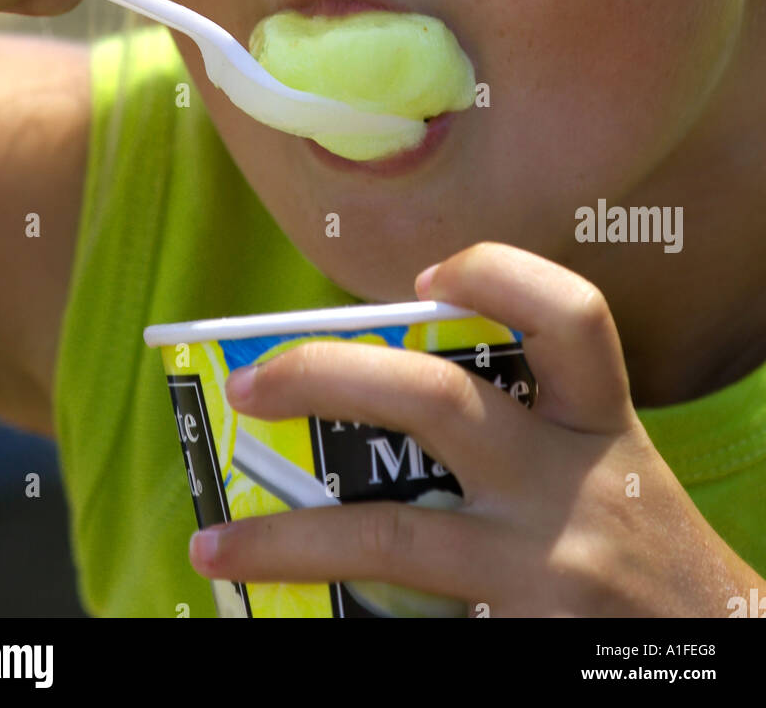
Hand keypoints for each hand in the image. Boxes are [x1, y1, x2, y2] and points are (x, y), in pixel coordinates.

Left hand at [189, 242, 760, 616]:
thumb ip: (533, 425)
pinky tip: (292, 616)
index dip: (495, 273)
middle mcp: (570, 486)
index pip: (571, 316)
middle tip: (250, 384)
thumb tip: (391, 389)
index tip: (423, 277)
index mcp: (599, 424)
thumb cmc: (641, 547)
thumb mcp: (605, 467)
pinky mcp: (518, 638)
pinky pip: (409, 620)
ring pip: (396, 537)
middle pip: (440, 401)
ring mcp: (541, 570)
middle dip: (327, 376)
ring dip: (289, 539)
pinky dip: (341, 614)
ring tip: (217, 544)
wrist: (713, 656)